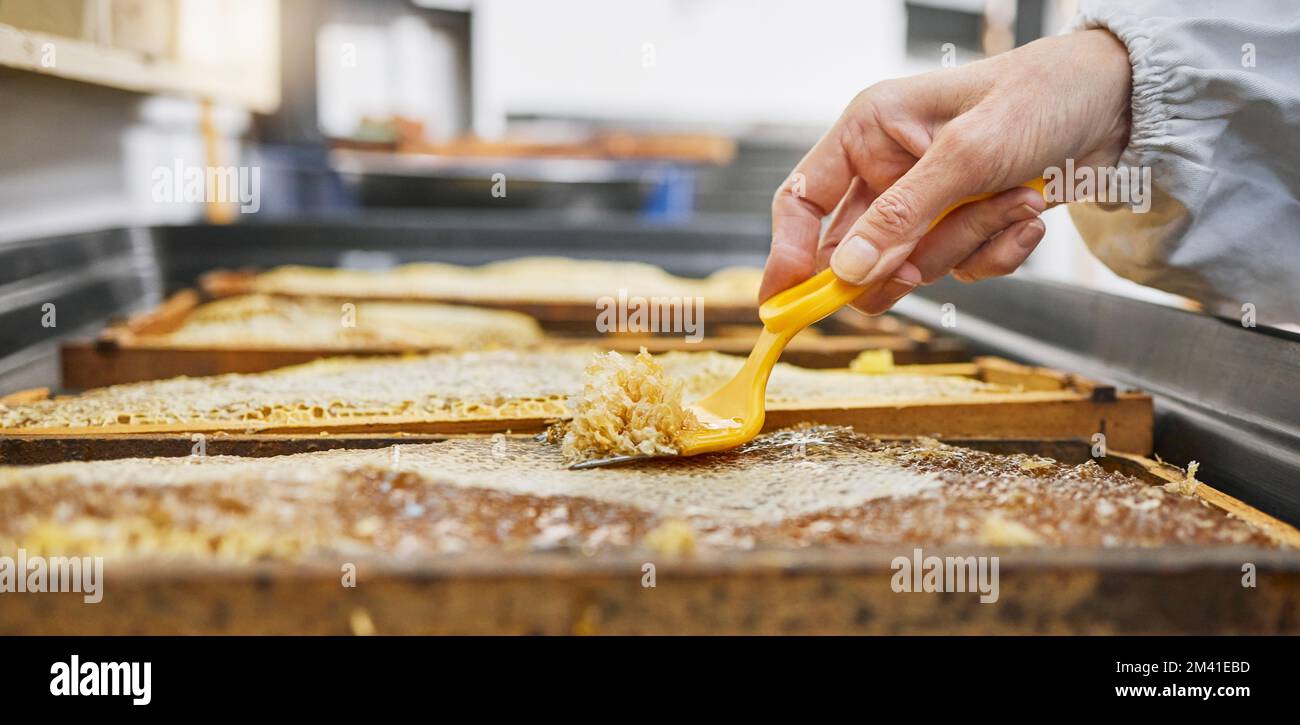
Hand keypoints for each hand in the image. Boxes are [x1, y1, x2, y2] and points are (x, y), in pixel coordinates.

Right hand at [760, 29, 1131, 312]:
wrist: (1121, 104)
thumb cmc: (1040, 98)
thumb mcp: (967, 155)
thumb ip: (903, 216)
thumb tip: (848, 272)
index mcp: (869, 131)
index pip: (803, 201)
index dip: (787, 253)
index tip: (781, 302)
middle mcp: (889, 168)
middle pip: (857, 248)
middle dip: (903, 256)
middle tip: (921, 263)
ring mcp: (926, 203)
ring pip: (914, 264)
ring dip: (967, 243)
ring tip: (1012, 200)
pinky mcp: (963, 225)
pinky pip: (960, 268)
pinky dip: (997, 251)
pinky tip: (1028, 214)